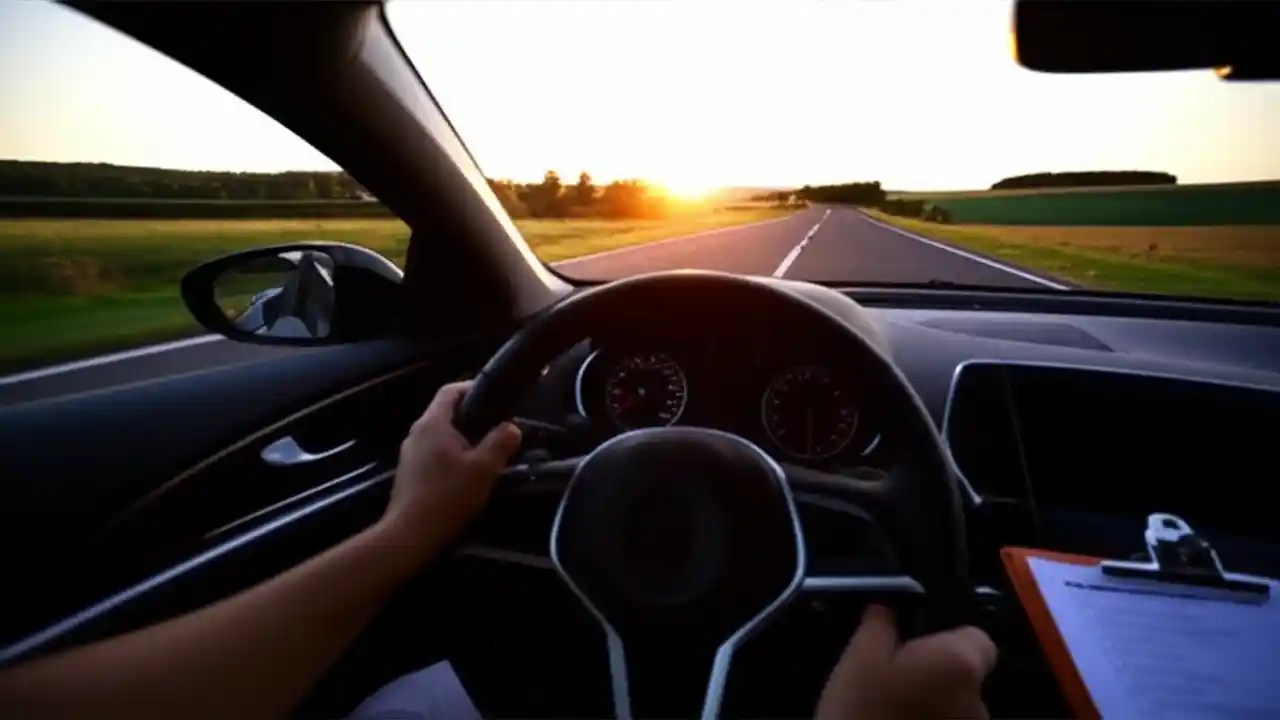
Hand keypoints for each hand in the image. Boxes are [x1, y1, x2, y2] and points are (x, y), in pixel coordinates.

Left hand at [381, 381, 521, 555]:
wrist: (410, 533)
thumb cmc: (448, 495)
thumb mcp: (484, 468)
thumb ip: (501, 442)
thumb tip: (512, 427)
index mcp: (433, 423)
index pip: (451, 390)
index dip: (472, 388)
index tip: (495, 397)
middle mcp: (417, 432)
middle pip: (445, 412)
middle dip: (471, 415)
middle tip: (497, 427)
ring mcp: (410, 453)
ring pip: (440, 434)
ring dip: (462, 437)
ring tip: (486, 451)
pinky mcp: (409, 472)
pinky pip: (433, 452)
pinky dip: (451, 454)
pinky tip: (466, 473)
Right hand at [816, 604, 996, 719]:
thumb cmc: (863, 710)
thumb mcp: (859, 657)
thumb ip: (879, 625)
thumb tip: (886, 608)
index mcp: (958, 663)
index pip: (979, 639)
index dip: (951, 640)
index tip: (919, 649)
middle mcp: (977, 700)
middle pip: (966, 676)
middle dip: (938, 675)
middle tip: (896, 680)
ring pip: (957, 707)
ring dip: (935, 705)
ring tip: (894, 711)